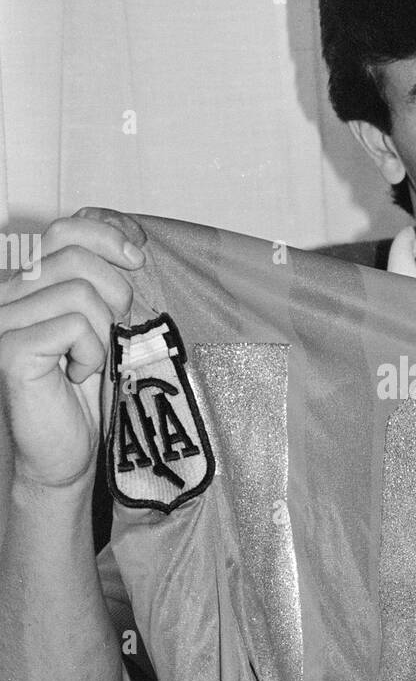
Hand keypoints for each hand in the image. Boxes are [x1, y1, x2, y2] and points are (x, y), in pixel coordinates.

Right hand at [0, 208, 145, 488]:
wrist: (66, 453)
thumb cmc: (87, 392)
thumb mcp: (106, 323)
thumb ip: (105, 278)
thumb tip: (130, 238)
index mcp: (31, 281)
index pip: (66, 227)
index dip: (108, 231)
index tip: (138, 255)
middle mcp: (9, 293)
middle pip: (73, 250)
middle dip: (115, 288)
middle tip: (116, 327)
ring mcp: (4, 319)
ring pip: (79, 291)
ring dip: (104, 330)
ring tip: (92, 358)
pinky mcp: (11, 349)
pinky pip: (73, 326)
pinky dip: (92, 353)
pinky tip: (78, 374)